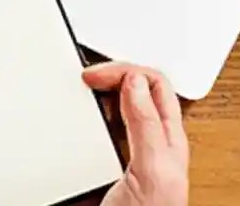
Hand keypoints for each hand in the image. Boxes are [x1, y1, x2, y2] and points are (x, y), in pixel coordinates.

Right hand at [83, 63, 189, 205]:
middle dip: (110, 74)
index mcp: (166, 138)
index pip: (152, 83)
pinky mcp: (102, 169)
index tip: (91, 75)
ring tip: (81, 85)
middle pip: (132, 90)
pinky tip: (73, 120)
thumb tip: (134, 81)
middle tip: (84, 74)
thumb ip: (147, 126)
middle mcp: (146, 143)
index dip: (124, 69)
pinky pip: (91, 135)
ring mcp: (124, 155)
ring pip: (112, 110)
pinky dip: (81, 121)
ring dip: (97, 95)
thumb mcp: (153, 171)